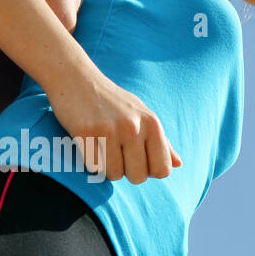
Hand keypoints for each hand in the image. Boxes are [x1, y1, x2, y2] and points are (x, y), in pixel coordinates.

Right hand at [44, 69, 181, 184]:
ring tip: (102, 146)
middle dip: (126, 171)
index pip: (162, 170)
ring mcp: (109, 130)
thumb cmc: (112, 101)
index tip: (137, 159)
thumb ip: (161, 141)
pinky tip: (89, 143)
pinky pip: (94, 168)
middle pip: (138, 177)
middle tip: (116, 152)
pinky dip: (91, 161)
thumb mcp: (141, 115)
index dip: (149, 171)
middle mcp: (133, 126)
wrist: (76, 78)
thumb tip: (178, 164)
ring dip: (107, 168)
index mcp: (152, 123)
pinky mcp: (85, 133)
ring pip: (115, 175)